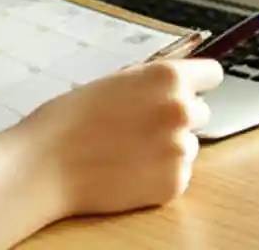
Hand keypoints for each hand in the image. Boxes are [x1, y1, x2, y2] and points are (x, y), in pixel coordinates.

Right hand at [10, 58, 224, 218]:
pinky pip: (178, 173)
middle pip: (201, 111)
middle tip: (141, 125)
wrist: (45, 164)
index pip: (213, 74)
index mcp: (167, 78)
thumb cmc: (70, 119)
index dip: (198, 82)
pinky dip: (158, 174)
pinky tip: (127, 170)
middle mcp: (181, 111)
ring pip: (188, 144)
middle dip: (177, 117)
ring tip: (127, 150)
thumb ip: (150, 82)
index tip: (189, 89)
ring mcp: (180, 150)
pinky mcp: (174, 183)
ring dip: (167, 147)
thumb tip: (178, 81)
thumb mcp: (114, 82)